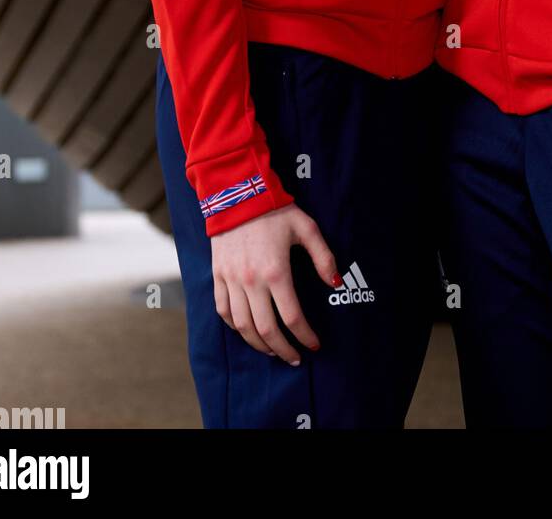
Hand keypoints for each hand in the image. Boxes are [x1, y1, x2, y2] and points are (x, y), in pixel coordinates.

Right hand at [210, 203, 339, 363]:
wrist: (238, 193)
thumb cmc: (275, 210)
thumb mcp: (306, 228)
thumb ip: (323, 257)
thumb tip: (334, 283)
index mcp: (276, 271)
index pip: (292, 317)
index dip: (305, 335)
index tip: (314, 344)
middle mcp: (251, 281)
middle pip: (266, 329)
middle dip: (283, 349)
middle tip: (294, 358)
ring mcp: (231, 280)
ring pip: (242, 326)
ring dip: (259, 344)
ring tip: (273, 350)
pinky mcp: (217, 275)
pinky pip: (223, 310)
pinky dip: (235, 327)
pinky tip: (247, 331)